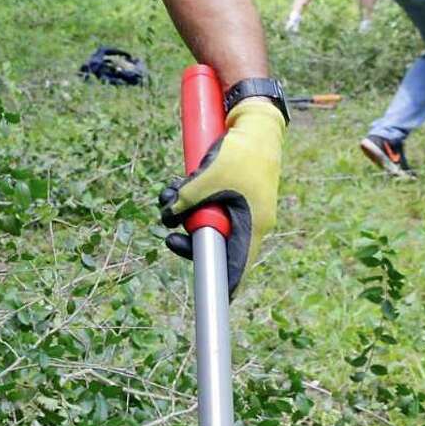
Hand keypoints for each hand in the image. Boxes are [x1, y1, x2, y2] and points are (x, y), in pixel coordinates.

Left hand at [160, 98, 282, 297]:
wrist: (256, 123)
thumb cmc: (241, 152)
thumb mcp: (209, 177)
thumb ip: (186, 199)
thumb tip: (168, 216)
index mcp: (253, 225)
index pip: (239, 265)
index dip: (226, 284)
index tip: (217, 302)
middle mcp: (248, 221)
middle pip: (216, 245)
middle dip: (188, 238)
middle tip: (169, 237)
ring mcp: (239, 207)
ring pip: (207, 223)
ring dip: (184, 213)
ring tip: (169, 195)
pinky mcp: (230, 193)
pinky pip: (207, 205)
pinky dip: (190, 198)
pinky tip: (175, 186)